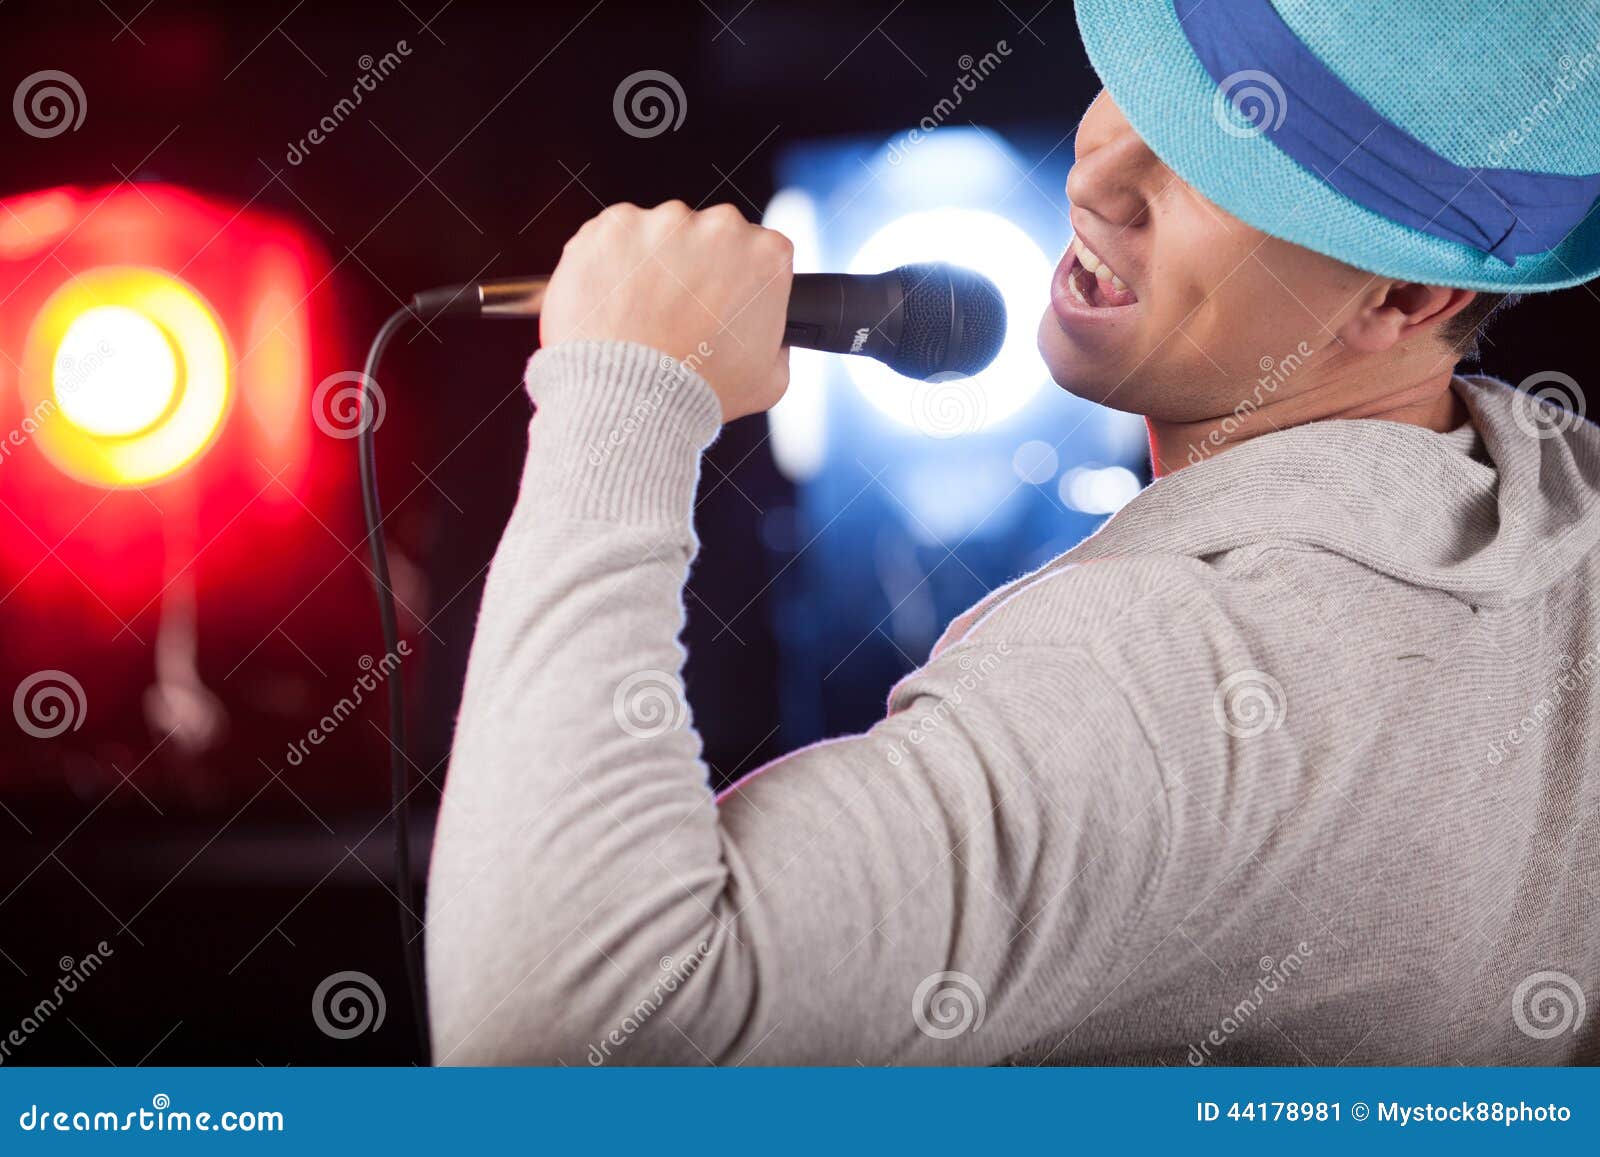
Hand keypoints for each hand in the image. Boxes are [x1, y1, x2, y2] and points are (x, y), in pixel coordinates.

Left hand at [539, 200, 794, 421]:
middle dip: (698, 265)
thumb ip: (780, 341)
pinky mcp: (613, 225)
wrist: (629, 399)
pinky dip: (612, 262)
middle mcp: (720, 225)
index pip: (760, 250)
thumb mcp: (770, 378)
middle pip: (711, 234)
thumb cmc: (699, 393)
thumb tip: (773, 334)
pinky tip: (613, 303)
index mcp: (767, 255)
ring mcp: (663, 221)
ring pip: (661, 233)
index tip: (722, 302)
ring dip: (654, 263)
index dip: (740, 279)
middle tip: (679, 314)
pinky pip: (615, 236)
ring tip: (641, 315)